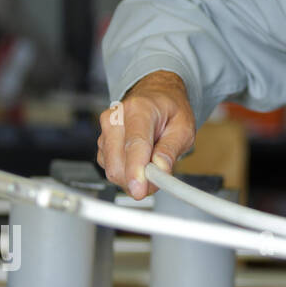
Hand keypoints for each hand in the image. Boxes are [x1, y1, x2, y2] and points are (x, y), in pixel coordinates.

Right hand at [96, 70, 196, 198]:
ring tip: (152, 164)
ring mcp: (105, 130)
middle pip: (118, 162)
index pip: (135, 144)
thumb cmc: (170, 110)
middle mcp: (116, 118)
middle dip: (138, 180)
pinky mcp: (101, 141)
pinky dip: (125, 172)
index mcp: (140, 109)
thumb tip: (160, 169)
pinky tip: (139, 161)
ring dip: (132, 177)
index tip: (140, 190)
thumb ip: (171, 149)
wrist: (156, 96)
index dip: (136, 171)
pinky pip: (110, 167)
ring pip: (112, 168)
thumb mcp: (184, 127)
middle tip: (159, 180)